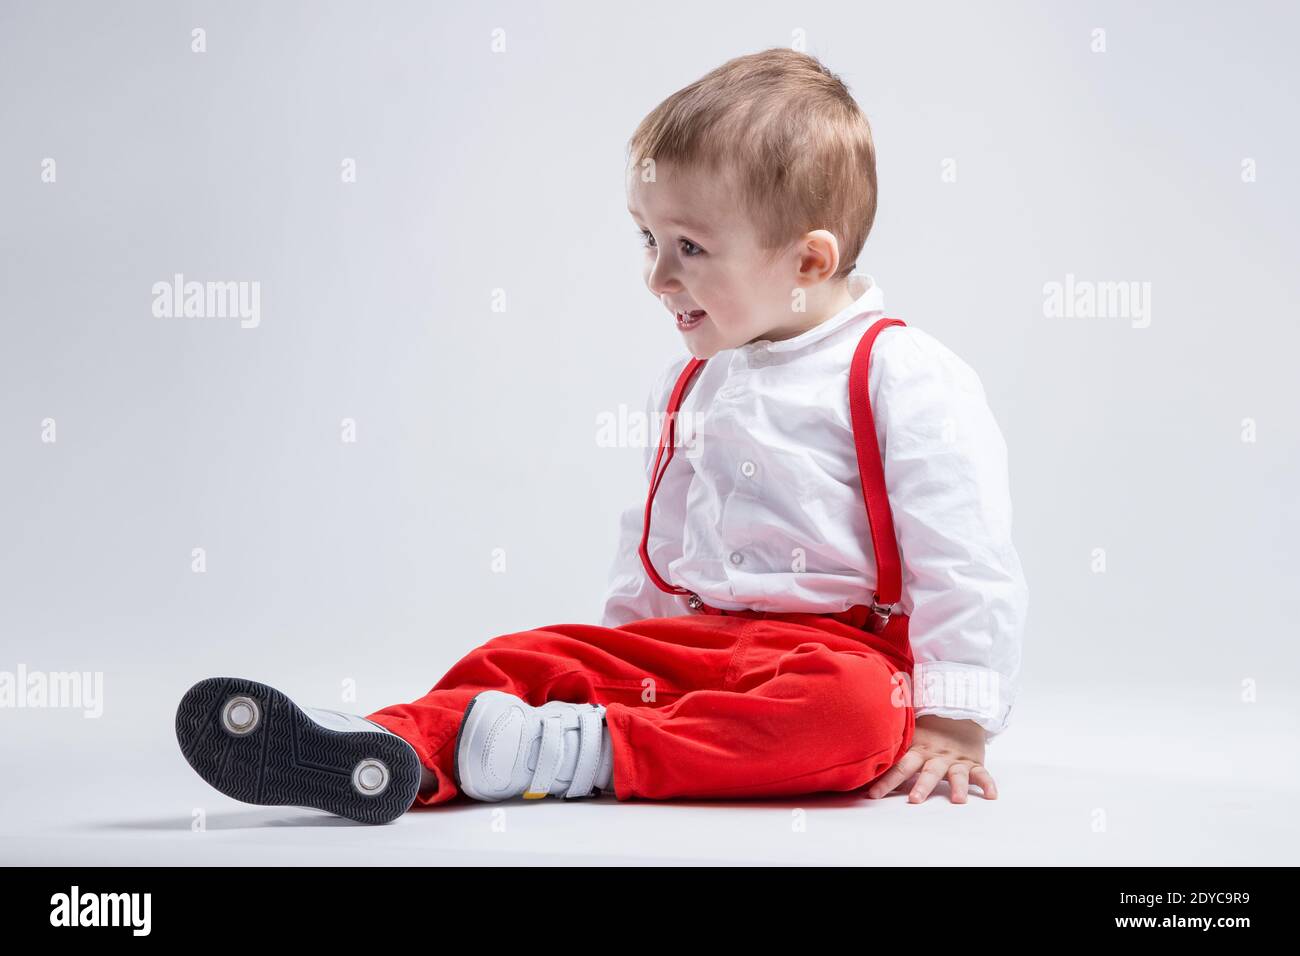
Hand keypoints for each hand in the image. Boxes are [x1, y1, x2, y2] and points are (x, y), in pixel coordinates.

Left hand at [865, 715, 997, 803]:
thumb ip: (892, 747)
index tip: (872, 796)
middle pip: (928, 772)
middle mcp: (936, 756)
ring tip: (958, 800)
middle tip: (915, 801)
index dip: (886, 780)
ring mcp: (955, 760)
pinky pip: (982, 774)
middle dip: (921, 786)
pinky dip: (987, 783)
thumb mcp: (910, 736)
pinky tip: (991, 795)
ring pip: (956, 774)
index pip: (900, 766)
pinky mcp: (973, 763)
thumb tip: (859, 752)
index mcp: (918, 750)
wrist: (957, 713)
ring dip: (957, 787)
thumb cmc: (927, 733)